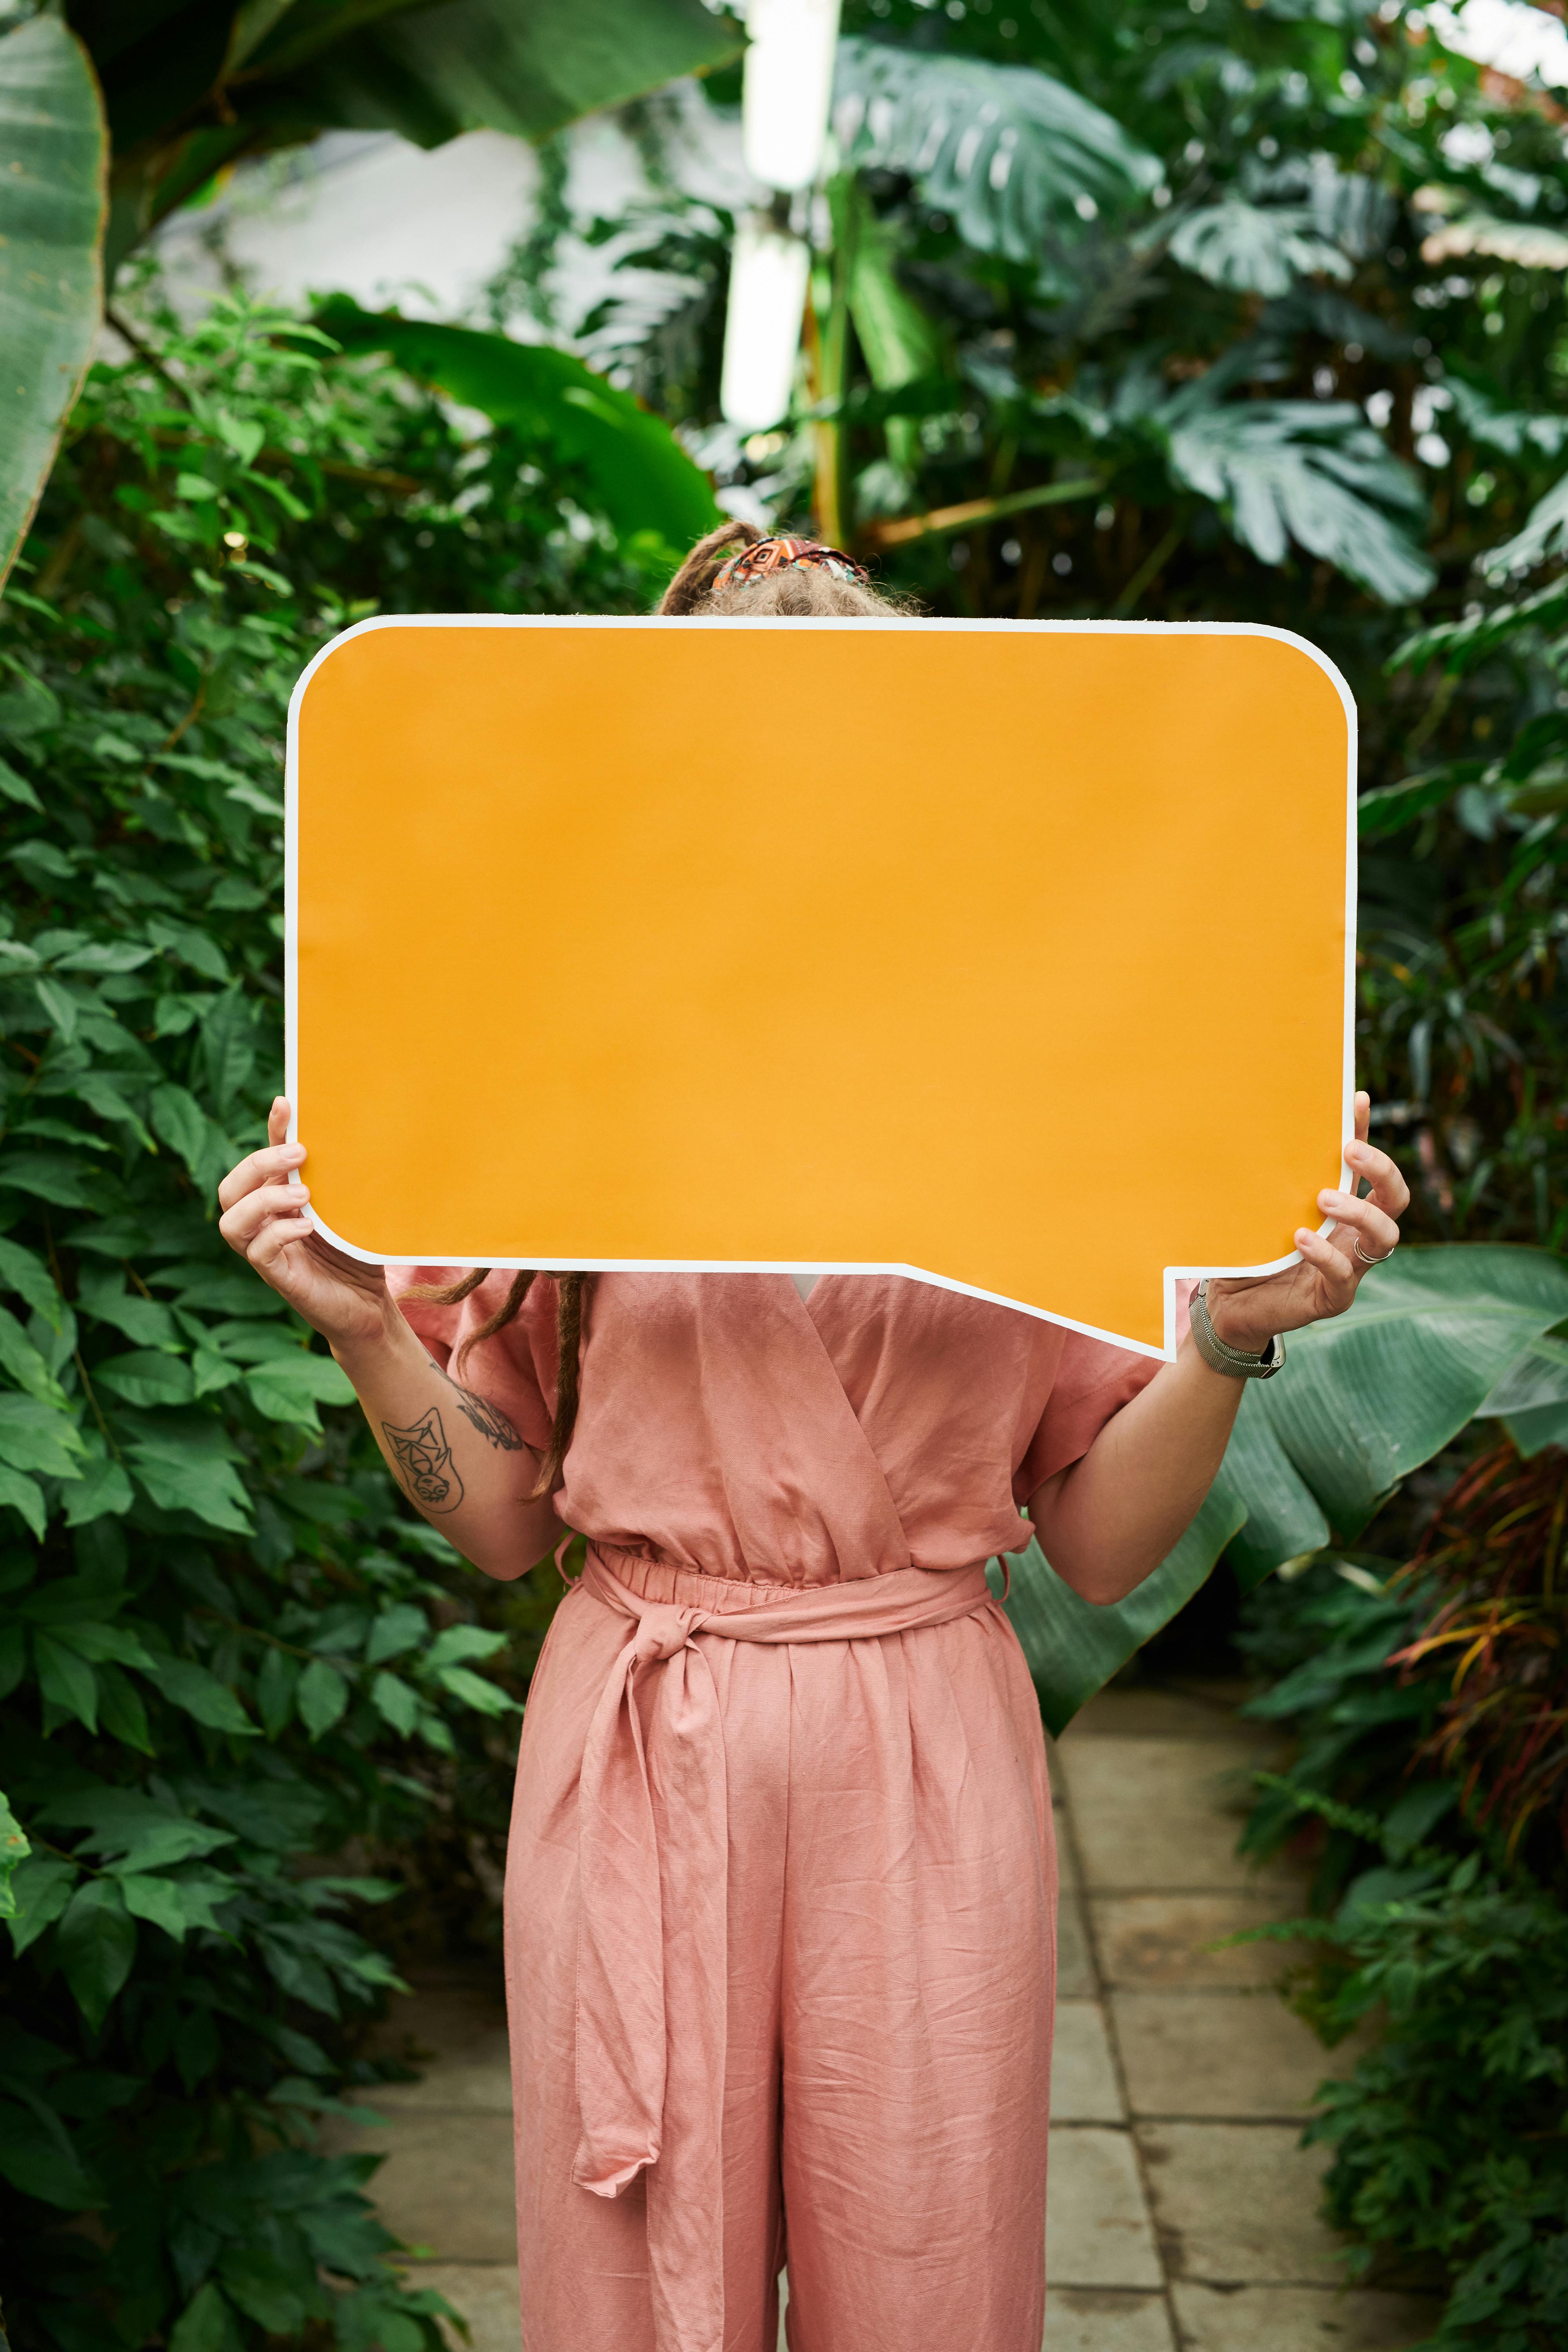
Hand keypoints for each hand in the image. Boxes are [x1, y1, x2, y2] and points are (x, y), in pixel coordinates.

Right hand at [218, 1097, 390, 1351]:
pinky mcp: (277, 1278)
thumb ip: (337, 1178)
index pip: (260, 1162)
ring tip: (303, 1195)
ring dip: (264, 1200)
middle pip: (230, 1189)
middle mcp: (264, 1224)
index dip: (269, 1132)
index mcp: (277, 1201)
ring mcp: (266, 1252)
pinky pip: (258, 1252)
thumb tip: (346, 1132)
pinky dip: (279, 1234)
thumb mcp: (349, 1208)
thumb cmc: (358, 1252)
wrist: (371, 1305)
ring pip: (232, 1222)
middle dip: (258, 1164)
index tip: (286, 1103)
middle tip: (299, 1155)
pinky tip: (306, 1227)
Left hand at [1204, 1092, 1409, 1355]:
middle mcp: (1356, 1235)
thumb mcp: (1265, 1207)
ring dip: (1359, 1212)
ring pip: (1384, 1236)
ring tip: (1324, 1198)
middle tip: (1351, 1152)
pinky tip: (1301, 1238)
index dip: (1367, 1133)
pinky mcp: (1334, 1296)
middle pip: (1397, 1198)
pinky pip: (1343, 1275)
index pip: (1368, 1166)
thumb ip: (1276, 1178)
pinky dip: (1325, 1255)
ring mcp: (1351, 1266)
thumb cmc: (1252, 1249)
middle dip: (1382, 1170)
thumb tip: (1264, 1124)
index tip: (1357, 1100)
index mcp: (1345, 1208)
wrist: (1232, 1303)